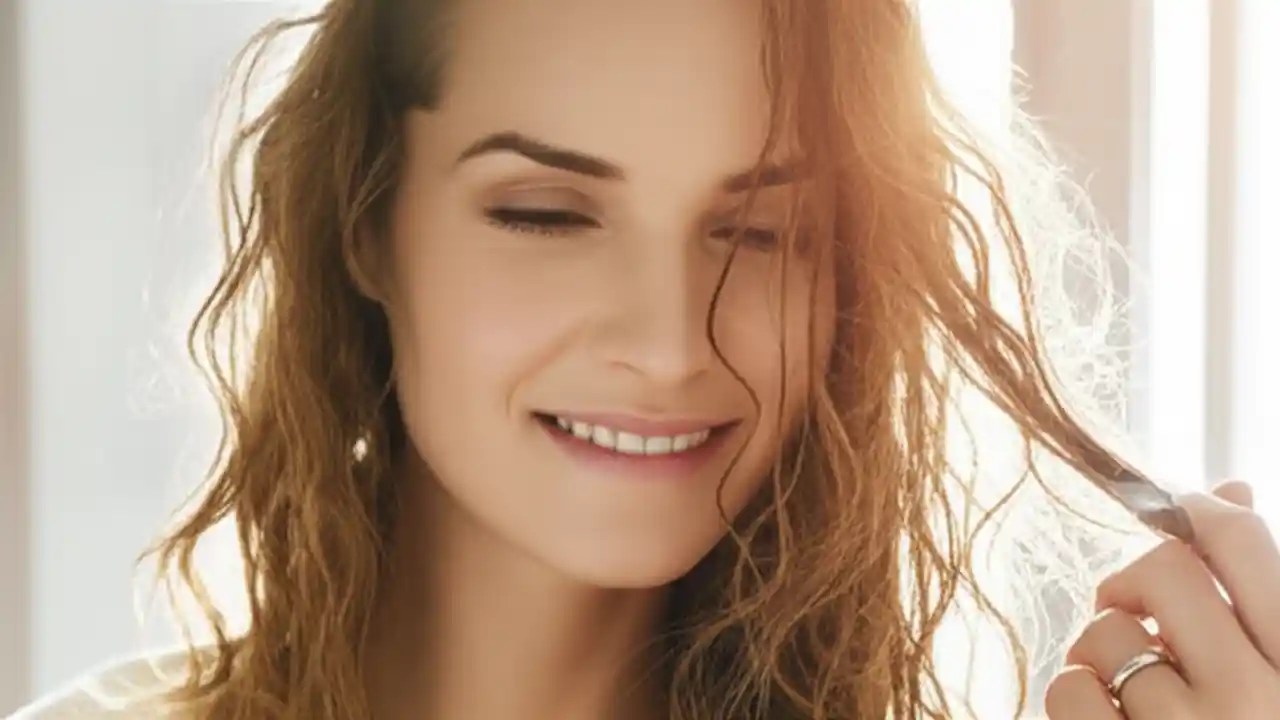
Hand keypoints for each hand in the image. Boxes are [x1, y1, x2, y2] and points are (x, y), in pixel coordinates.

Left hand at [1045, 480, 1279, 718]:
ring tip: (1128, 687)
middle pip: (1163, 568)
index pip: (1239, 539)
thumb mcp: (1266, 665)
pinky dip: (1076, 693)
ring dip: (1101, 650)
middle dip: (1134, 586)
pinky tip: (1107, 716)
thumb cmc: (1234, 718)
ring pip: (1107, 629)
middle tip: (1138, 619)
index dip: (1194, 510)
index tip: (1172, 515)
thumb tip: (1232, 488)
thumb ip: (1252, 590)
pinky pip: (1068, 686)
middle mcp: (1254, 696)